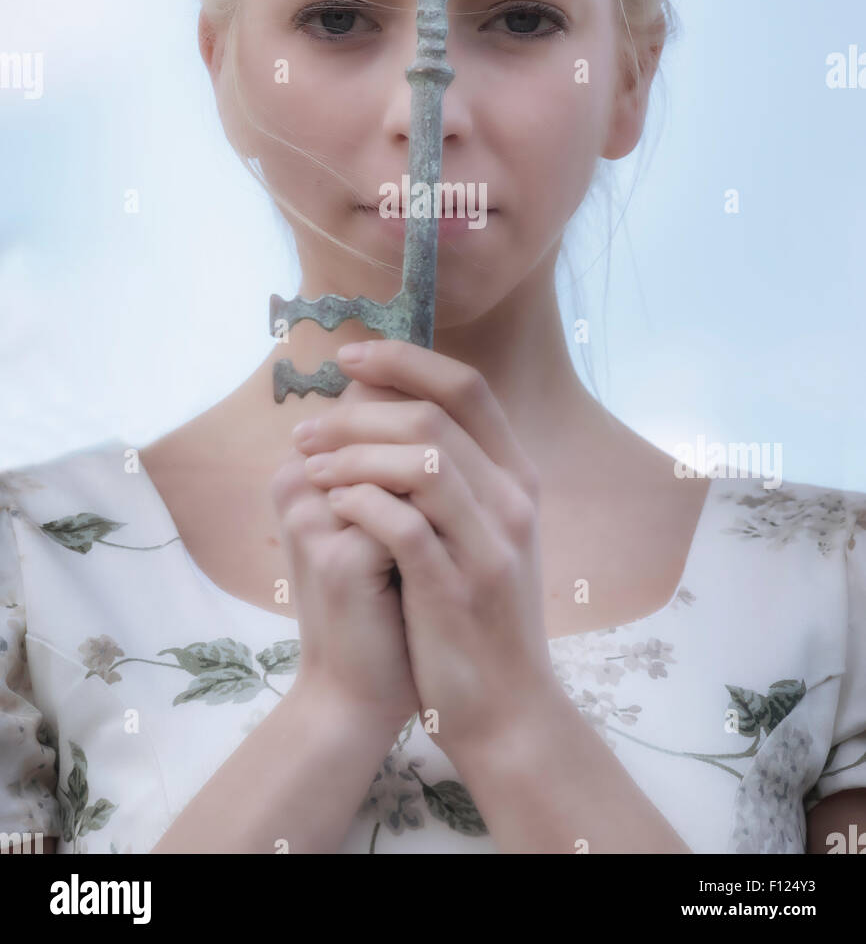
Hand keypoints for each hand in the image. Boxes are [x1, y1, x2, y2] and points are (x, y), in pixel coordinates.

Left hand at [291, 338, 562, 759]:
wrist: (507, 710)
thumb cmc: (476, 617)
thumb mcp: (481, 536)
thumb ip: (451, 478)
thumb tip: (386, 417)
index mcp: (516, 479)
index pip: (468, 387)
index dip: (406, 360)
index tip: (350, 359)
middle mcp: (511, 501)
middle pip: (434, 415)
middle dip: (358, 411)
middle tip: (308, 429)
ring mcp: (489, 544)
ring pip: (421, 459)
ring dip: (352, 454)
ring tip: (310, 467)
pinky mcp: (457, 588)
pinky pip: (404, 522)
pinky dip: (359, 502)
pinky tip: (331, 505)